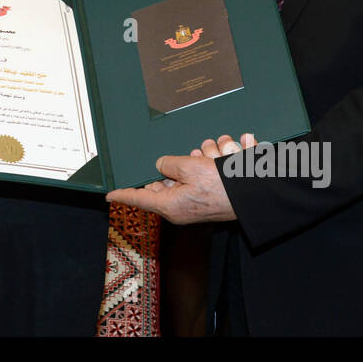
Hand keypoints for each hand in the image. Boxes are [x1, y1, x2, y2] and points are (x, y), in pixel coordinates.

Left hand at [106, 133, 254, 224]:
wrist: (253, 195)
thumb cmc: (221, 186)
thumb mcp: (189, 168)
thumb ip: (169, 165)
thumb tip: (161, 166)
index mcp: (170, 205)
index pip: (140, 198)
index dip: (124, 194)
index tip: (109, 195)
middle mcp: (178, 206)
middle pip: (164, 181)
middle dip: (176, 165)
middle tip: (194, 156)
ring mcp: (192, 203)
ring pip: (183, 174)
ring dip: (196, 161)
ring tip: (215, 155)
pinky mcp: (204, 198)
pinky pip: (197, 177)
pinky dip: (205, 165)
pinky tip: (220, 156)